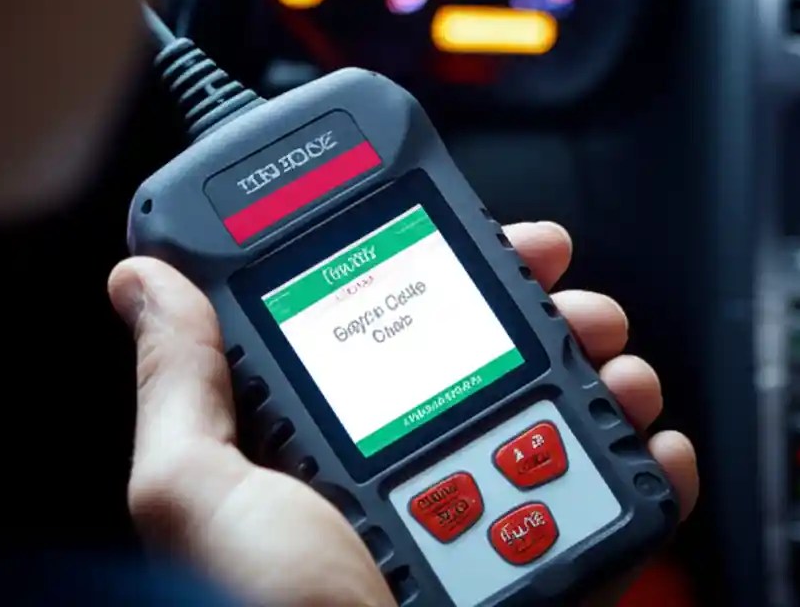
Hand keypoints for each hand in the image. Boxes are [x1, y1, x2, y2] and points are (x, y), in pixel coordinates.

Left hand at [108, 222, 697, 606]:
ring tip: (620, 371)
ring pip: (560, 418)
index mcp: (323, 450)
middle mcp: (407, 478)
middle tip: (572, 291)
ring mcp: (482, 520)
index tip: (477, 231)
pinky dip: (648, 467)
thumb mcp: (204, 498)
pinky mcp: (546, 568)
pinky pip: (613, 505)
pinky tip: (653, 444)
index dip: (435, 266)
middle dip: (545, 309)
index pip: (385, 328)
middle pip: (490, 360)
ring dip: (607, 375)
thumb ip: (181, 390)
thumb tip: (145, 284)